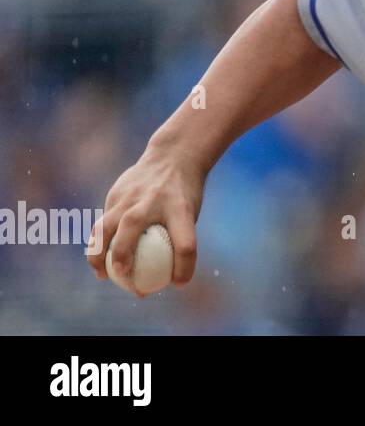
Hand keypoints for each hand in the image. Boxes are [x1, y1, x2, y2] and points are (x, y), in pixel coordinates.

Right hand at [87, 141, 206, 295]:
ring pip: (105, 229)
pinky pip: (104, 222)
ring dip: (99, 255)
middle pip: (131, 235)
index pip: (185, 245)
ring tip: (102, 274)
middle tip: (127, 281)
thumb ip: (178, 239)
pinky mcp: (115, 194)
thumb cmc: (184, 192)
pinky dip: (100, 242)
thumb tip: (169, 278)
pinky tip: (100, 256)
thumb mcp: (190, 212)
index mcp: (181, 208)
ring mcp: (130, 196)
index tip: (179, 284)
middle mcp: (152, 202)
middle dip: (124, 262)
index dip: (184, 269)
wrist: (172, 156)